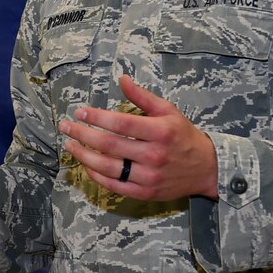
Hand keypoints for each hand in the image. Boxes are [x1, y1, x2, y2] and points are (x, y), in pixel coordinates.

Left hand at [59, 75, 218, 200]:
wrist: (207, 168)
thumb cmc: (183, 135)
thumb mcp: (168, 111)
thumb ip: (142, 96)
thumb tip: (122, 78)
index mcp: (160, 132)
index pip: (121, 124)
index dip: (97, 117)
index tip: (80, 111)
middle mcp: (154, 155)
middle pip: (109, 145)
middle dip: (82, 134)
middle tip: (66, 127)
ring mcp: (149, 177)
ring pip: (108, 167)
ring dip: (84, 156)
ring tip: (70, 145)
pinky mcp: (145, 193)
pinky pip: (114, 186)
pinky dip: (97, 176)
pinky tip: (86, 164)